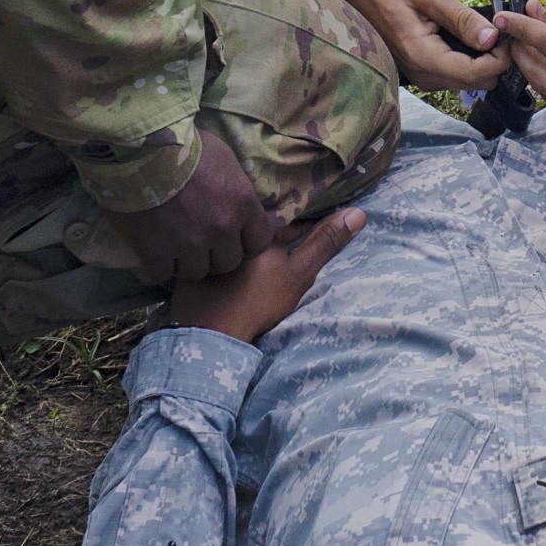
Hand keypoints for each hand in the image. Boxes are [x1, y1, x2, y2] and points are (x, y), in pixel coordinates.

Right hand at [106, 129, 283, 284]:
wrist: (142, 148)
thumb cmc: (187, 145)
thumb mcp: (225, 160)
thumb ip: (236, 189)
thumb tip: (241, 205)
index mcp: (242, 205)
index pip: (260, 242)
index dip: (247, 244)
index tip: (235, 240)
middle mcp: (221, 229)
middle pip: (228, 263)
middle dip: (217, 256)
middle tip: (202, 244)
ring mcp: (189, 244)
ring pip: (196, 273)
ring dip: (188, 263)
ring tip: (177, 249)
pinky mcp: (156, 252)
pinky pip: (162, 274)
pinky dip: (159, 266)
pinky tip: (155, 253)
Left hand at [169, 203, 365, 341]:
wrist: (211, 333)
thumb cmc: (258, 300)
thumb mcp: (299, 272)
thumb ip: (326, 243)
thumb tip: (359, 213)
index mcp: (255, 225)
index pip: (279, 212)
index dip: (292, 215)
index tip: (300, 221)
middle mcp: (227, 228)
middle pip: (249, 220)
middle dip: (258, 222)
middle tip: (270, 234)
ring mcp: (203, 246)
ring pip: (225, 232)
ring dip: (232, 234)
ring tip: (244, 248)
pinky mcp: (186, 263)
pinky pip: (202, 248)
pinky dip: (210, 251)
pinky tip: (216, 265)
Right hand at [332, 0, 506, 92]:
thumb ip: (462, 19)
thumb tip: (493, 38)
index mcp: (422, 55)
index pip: (475, 74)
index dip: (500, 57)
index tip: (506, 33)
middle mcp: (421, 74)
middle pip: (475, 82)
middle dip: (494, 59)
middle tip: (498, 29)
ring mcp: (419, 75)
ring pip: (467, 81)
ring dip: (482, 60)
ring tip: (483, 29)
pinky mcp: (420, 69)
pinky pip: (454, 74)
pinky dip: (468, 59)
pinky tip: (467, 36)